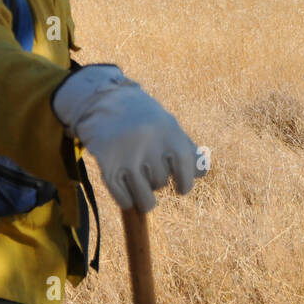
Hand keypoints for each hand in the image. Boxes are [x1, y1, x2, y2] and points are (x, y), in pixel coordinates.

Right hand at [52, 65, 203, 211]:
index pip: (187, 169)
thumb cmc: (142, 117)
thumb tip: (201, 173)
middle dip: (157, 180)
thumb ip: (186, 147)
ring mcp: (127, 156)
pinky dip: (127, 200)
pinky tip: (125, 188)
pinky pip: (125, 200)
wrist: (101, 102)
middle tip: (146, 167)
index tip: (181, 189)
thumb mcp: (167, 124)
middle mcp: (150, 143)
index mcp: (169, 130)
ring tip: (140, 185)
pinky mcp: (107, 167)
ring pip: (145, 199)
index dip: (185, 183)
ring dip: (144, 197)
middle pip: (161, 183)